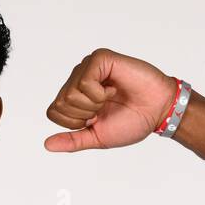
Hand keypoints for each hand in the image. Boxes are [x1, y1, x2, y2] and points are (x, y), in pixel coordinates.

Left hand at [43, 48, 178, 151]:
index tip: (96, 118)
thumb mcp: (97, 137)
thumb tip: (47, 145)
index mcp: (74, 96)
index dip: (75, 123)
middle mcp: (78, 79)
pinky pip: (85, 82)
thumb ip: (73, 140)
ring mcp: (88, 67)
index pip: (53, 112)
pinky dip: (99, 94)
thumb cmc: (132, 121)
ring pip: (70, 94)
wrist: (158, 112)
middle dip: (85, 114)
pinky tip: (113, 89)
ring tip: (110, 97)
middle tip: (105, 108)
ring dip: (94, 104)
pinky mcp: (100, 58)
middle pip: (60, 104)